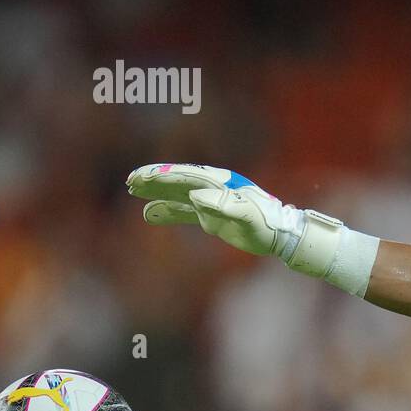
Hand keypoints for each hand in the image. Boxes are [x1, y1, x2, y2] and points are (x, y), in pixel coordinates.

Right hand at [126, 163, 303, 257]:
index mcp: (219, 183)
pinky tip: (148, 215)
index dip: (162, 175)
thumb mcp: (247, 216)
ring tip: (133, 191)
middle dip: (154, 180)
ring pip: (177, 195)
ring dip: (156, 193)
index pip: (185, 176)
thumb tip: (194, 197)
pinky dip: (166, 212)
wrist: (279, 235)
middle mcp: (213, 189)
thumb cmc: (265, 224)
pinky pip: (183, 212)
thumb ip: (224, 205)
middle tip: (130, 181)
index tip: (141, 176)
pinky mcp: (211, 216)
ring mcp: (210, 202)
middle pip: (178, 181)